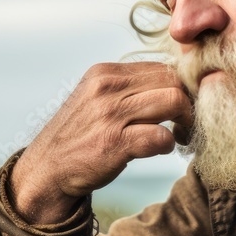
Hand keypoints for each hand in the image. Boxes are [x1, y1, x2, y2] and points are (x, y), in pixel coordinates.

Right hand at [9, 62, 192, 223]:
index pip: (161, 66)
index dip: (180, 86)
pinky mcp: (115, 143)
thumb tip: (173, 84)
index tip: (182, 105)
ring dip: (185, 122)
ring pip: (174, 102)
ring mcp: (110, 114)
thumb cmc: (79, 136)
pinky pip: (162, 136)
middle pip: (173, 80)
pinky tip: (160, 149)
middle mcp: (107, 87)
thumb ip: (128, 88)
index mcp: (105, 72)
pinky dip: (168, 145)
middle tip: (186, 122)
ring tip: (178, 135)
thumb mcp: (96, 98)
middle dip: (188, 102)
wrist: (47, 169)